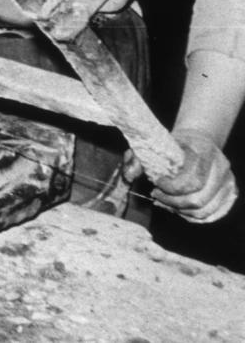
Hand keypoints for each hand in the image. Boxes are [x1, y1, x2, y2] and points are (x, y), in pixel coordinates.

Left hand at [123, 128, 238, 222]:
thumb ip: (138, 157)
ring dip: (180, 211)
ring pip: (204, 211)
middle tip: (157, 195)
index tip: (157, 183)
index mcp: (205, 152)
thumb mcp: (154, 144)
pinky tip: (177, 208)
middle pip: (198, 200)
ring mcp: (228, 183)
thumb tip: (129, 175)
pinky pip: (212, 215)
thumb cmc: (174, 144)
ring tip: (165, 201)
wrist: (197, 141)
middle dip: (172, 202)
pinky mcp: (229, 194)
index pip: (192, 181)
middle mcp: (221, 168)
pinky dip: (192, 216)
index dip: (171, 188)